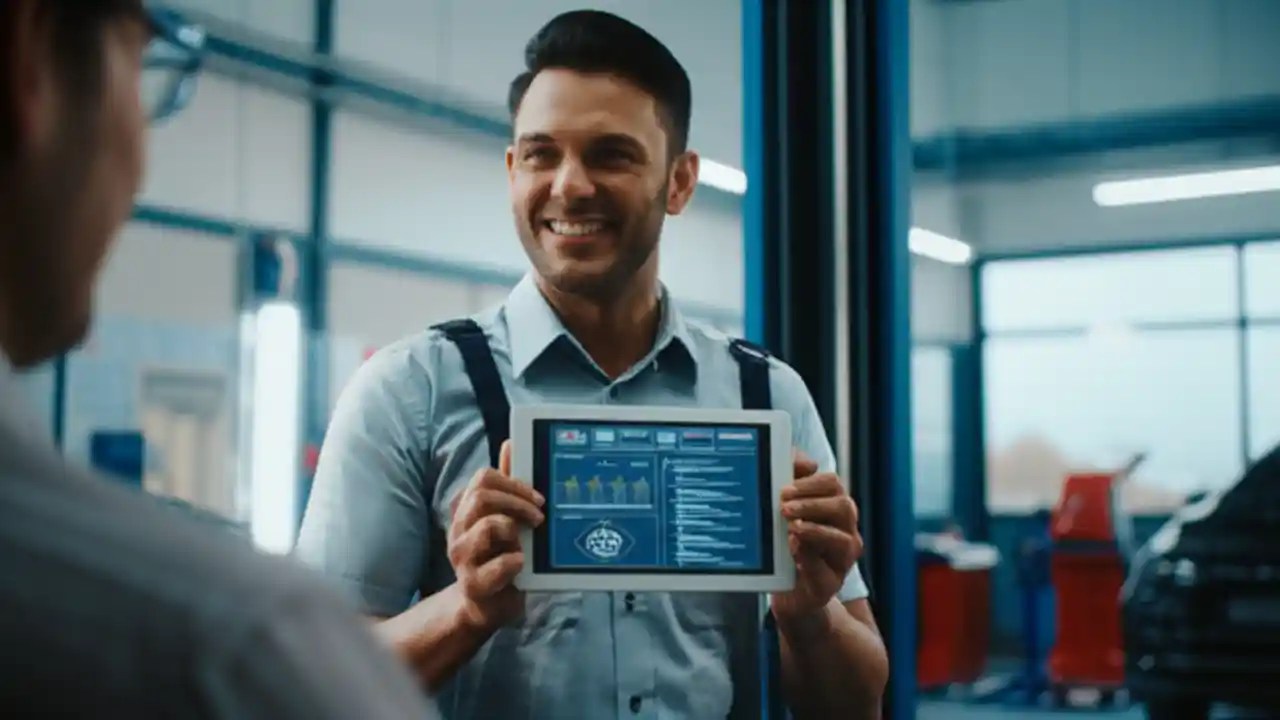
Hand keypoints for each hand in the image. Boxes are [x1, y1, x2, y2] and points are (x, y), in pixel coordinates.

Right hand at [446, 440, 544, 634]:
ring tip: (525, 542)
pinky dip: (514, 562)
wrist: (484, 606)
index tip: (537, 498)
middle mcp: (459, 530)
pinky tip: (521, 565)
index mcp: (467, 510)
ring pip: (486, 526)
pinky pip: (495, 566)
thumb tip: (509, 444)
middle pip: (481, 497)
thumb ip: (506, 486)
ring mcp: (462, 558)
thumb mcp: (503, 518)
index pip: (483, 478)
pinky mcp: (473, 585)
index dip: (513, 483)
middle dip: (517, 503)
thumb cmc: (498, 558)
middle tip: (538, 517)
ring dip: (513, 529)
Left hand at [770, 451, 862, 620]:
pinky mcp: (829, 585)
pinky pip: (826, 573)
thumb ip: (791, 480)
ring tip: (791, 527)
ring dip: (815, 530)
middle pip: (844, 506)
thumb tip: (806, 462)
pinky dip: (809, 559)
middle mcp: (845, 532)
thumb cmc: (787, 546)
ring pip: (843, 540)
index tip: (785, 487)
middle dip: (812, 503)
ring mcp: (842, 560)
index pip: (833, 484)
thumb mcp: (785, 511)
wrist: (788, 592)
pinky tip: (794, 551)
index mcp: (834, 509)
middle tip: (784, 506)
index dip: (811, 482)